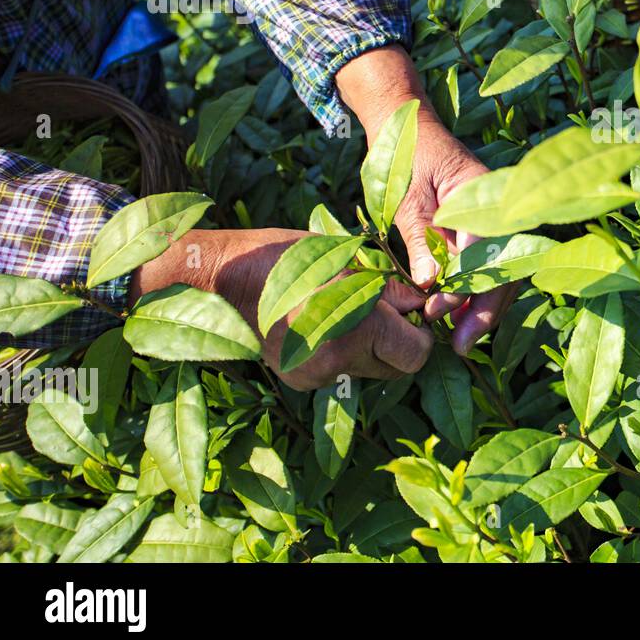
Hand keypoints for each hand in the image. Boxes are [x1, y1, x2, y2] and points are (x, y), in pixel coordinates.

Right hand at [131, 228, 432, 389]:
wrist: (219, 281)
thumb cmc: (284, 258)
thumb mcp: (345, 261)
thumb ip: (387, 289)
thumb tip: (418, 304)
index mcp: (359, 327)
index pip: (417, 354)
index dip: (421, 333)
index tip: (413, 312)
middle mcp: (340, 360)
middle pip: (397, 368)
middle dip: (401, 343)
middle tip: (389, 312)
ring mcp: (317, 376)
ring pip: (369, 370)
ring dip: (372, 348)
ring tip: (350, 313)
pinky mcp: (298, 380)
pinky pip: (340, 371)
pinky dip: (344, 352)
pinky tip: (322, 324)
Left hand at [335, 45, 515, 353]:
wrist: (402, 122)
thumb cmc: (403, 153)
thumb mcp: (406, 198)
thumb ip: (421, 241)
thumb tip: (431, 288)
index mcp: (484, 195)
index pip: (488, 252)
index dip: (469, 289)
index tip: (438, 312)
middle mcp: (497, 209)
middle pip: (505, 268)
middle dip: (486, 310)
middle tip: (460, 345)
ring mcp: (492, 219)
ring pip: (499, 272)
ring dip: (481, 307)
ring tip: (458, 338)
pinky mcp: (479, 229)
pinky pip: (485, 265)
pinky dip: (472, 291)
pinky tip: (456, 315)